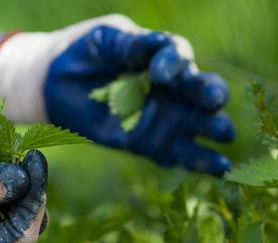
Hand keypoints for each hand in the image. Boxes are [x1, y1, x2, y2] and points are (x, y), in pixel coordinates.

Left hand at [0, 15, 234, 175]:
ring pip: (196, 124)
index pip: (178, 56)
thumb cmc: (84, 52)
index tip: (159, 74)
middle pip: (199, 89)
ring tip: (224, 134)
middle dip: (209, 94)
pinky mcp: (149, 143)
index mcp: (160, 55)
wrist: (54, 83)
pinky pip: (178, 153)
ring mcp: (163, 116)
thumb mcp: (106, 40)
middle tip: (213, 100)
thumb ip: (132, 45)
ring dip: (213, 129)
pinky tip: (220, 166)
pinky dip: (200, 161)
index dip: (173, 63)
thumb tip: (158, 52)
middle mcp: (170, 87)